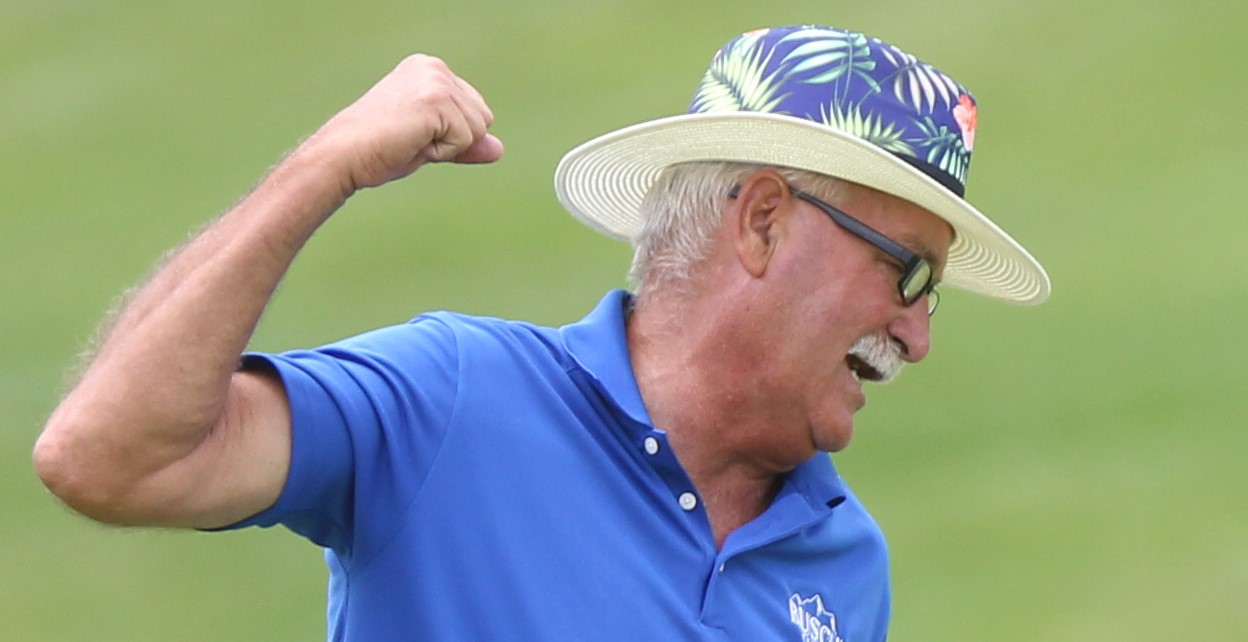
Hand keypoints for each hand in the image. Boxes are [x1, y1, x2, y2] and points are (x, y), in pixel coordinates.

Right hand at [308, 54, 503, 192]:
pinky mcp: (436, 99)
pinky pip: (465, 140)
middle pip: (483, 119)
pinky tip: (411, 142)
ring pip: (477, 131)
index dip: (450, 136)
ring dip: (447, 148)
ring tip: (410, 140)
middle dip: (454, 141)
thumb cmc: (379, 150)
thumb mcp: (431, 143)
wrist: (345, 155)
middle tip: (412, 139)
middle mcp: (435, 68)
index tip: (413, 134)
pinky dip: (441, 152)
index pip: (476, 112)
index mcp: (430, 69)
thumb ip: (465, 141)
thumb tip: (499, 149)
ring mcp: (436, 81)